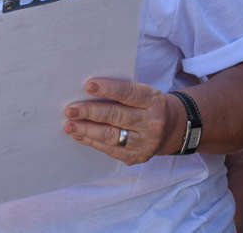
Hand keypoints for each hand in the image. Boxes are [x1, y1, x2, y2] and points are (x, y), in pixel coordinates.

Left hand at [63, 79, 180, 165]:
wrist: (173, 128)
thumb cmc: (149, 105)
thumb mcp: (144, 93)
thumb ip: (122, 92)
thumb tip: (87, 92)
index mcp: (153, 101)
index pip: (129, 93)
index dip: (108, 89)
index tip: (88, 86)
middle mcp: (152, 123)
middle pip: (117, 116)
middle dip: (90, 113)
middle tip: (70, 110)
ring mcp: (146, 143)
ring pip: (111, 137)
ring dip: (87, 131)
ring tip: (70, 125)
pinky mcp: (138, 157)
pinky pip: (111, 150)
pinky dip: (92, 142)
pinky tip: (79, 136)